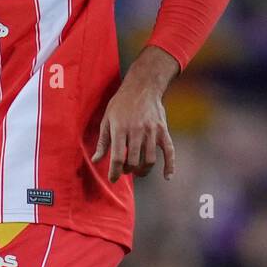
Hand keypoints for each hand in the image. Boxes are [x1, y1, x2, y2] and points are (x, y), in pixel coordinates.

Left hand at [91, 49, 177, 182]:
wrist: (143, 87)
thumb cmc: (121, 104)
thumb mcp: (107, 120)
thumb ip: (103, 142)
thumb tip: (96, 160)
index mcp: (120, 129)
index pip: (118, 157)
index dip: (114, 172)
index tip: (113, 179)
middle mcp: (137, 131)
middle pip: (134, 161)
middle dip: (128, 170)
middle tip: (125, 169)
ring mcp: (152, 131)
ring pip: (150, 160)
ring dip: (143, 170)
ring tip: (137, 170)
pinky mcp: (163, 131)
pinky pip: (169, 151)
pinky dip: (170, 166)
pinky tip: (167, 176)